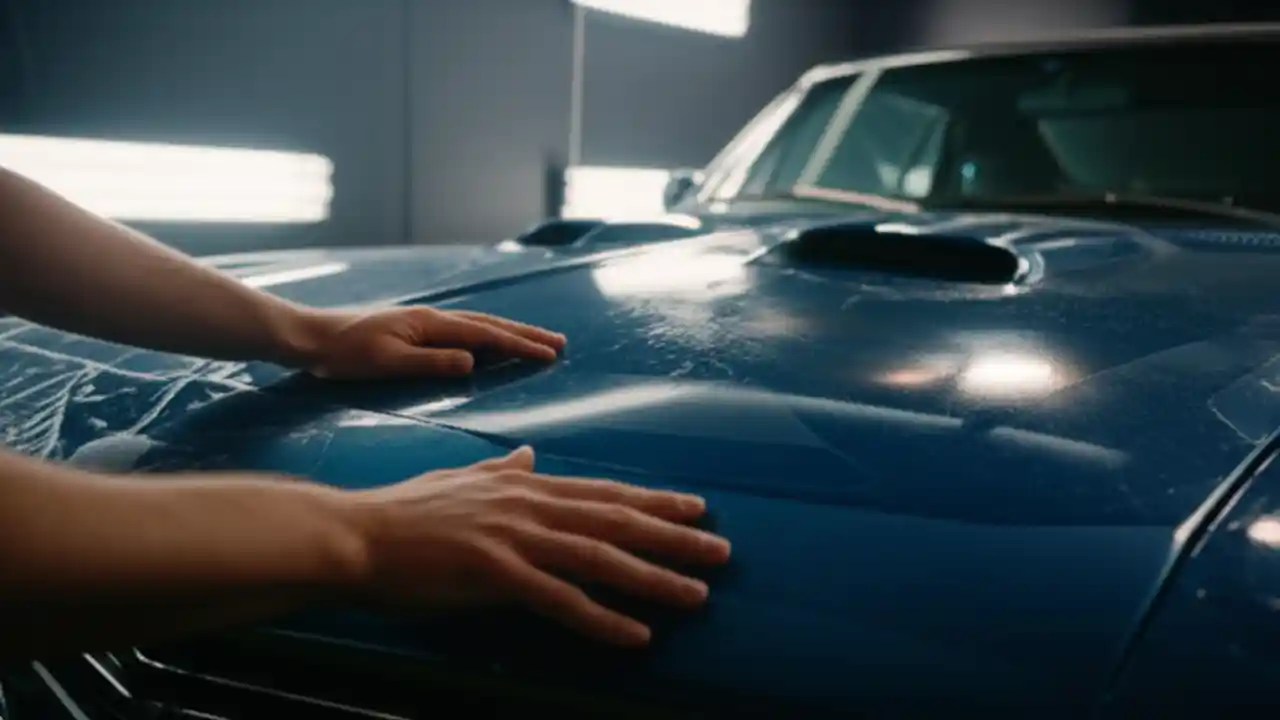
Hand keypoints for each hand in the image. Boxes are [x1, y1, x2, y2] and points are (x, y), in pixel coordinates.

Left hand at [302, 307, 567, 379]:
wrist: (311, 338)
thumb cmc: (345, 355)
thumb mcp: (387, 362)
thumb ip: (431, 363)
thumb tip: (473, 362)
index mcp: (431, 324)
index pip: (486, 335)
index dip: (520, 346)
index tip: (550, 355)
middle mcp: (433, 319)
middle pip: (490, 324)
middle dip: (526, 335)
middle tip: (559, 344)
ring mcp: (425, 323)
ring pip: (479, 325)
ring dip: (510, 333)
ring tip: (537, 341)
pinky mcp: (416, 331)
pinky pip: (464, 331)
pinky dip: (488, 336)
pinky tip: (491, 343)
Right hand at [347, 446, 730, 646]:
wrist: (358, 534)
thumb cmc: (406, 512)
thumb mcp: (461, 478)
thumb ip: (501, 469)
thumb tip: (528, 455)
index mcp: (525, 485)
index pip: (604, 493)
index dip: (654, 502)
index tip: (697, 508)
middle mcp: (529, 504)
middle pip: (616, 521)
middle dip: (674, 536)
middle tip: (722, 552)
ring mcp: (515, 537)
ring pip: (600, 557)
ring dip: (653, 578)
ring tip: (697, 596)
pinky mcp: (495, 573)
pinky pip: (560, 600)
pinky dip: (602, 619)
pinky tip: (636, 635)